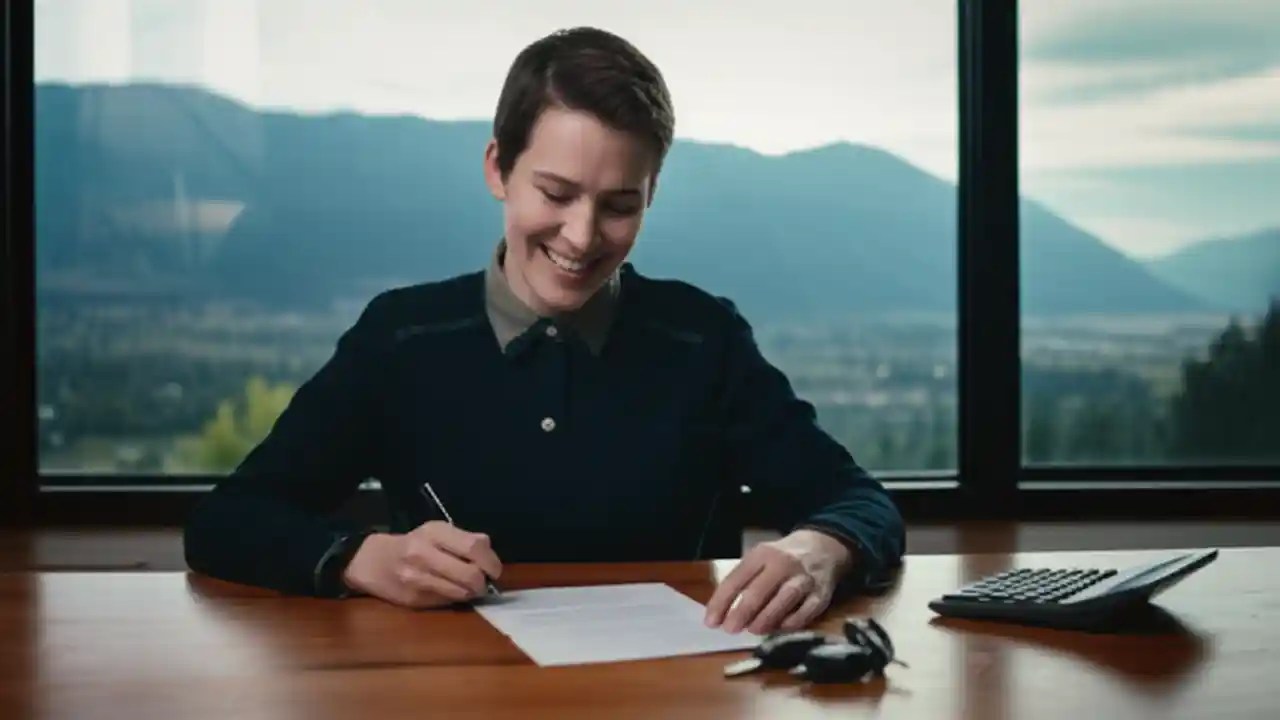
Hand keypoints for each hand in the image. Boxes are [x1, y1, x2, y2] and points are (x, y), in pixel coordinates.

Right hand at [341, 521, 502, 608]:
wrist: (373, 562)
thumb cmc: (412, 544)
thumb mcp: (436, 532)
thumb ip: (463, 540)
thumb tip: (490, 558)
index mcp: (433, 532)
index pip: (474, 546)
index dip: (491, 561)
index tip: (494, 569)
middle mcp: (423, 554)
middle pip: (470, 574)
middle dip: (483, 582)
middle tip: (484, 582)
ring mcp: (417, 579)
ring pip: (461, 592)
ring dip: (472, 593)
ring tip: (470, 588)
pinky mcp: (415, 599)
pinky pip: (448, 602)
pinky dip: (456, 598)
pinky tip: (452, 591)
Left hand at [703, 529, 854, 634]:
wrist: (823, 546)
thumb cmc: (782, 557)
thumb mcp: (760, 558)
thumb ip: (743, 581)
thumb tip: (722, 613)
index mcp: (762, 554)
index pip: (736, 579)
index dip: (721, 602)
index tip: (711, 621)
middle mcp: (782, 564)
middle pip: (758, 592)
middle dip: (741, 614)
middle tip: (730, 629)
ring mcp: (803, 579)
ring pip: (781, 603)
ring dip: (764, 621)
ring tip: (753, 630)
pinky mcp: (821, 595)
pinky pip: (804, 614)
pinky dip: (789, 624)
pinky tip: (778, 629)